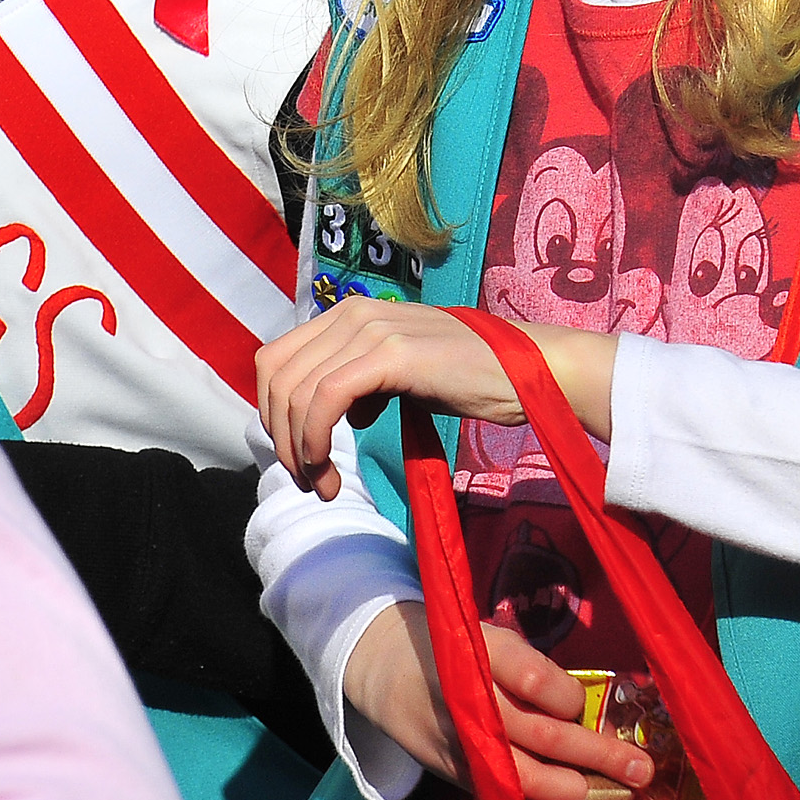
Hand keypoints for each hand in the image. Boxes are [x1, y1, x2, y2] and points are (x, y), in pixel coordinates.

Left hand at [256, 298, 618, 498]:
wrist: (527, 370)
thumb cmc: (470, 376)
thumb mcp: (400, 372)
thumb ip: (360, 379)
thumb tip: (331, 408)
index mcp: (348, 313)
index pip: (275, 359)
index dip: (272, 413)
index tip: (297, 457)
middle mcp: (352, 312)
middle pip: (275, 377)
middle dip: (280, 439)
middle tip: (308, 481)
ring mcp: (371, 328)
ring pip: (297, 393)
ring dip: (299, 451)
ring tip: (324, 486)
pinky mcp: (390, 353)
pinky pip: (326, 399)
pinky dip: (316, 442)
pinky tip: (332, 474)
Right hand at [344, 603, 654, 799]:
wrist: (388, 670)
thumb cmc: (457, 647)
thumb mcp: (489, 637)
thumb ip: (532, 668)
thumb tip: (589, 708)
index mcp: (478, 654)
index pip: (531, 678)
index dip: (566, 695)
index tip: (584, 700)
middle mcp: (471, 703)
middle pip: (542, 736)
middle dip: (598, 755)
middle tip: (643, 768)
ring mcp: (463, 745)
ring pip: (528, 778)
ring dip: (580, 789)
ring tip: (620, 792)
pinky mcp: (459, 775)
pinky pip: (510, 796)